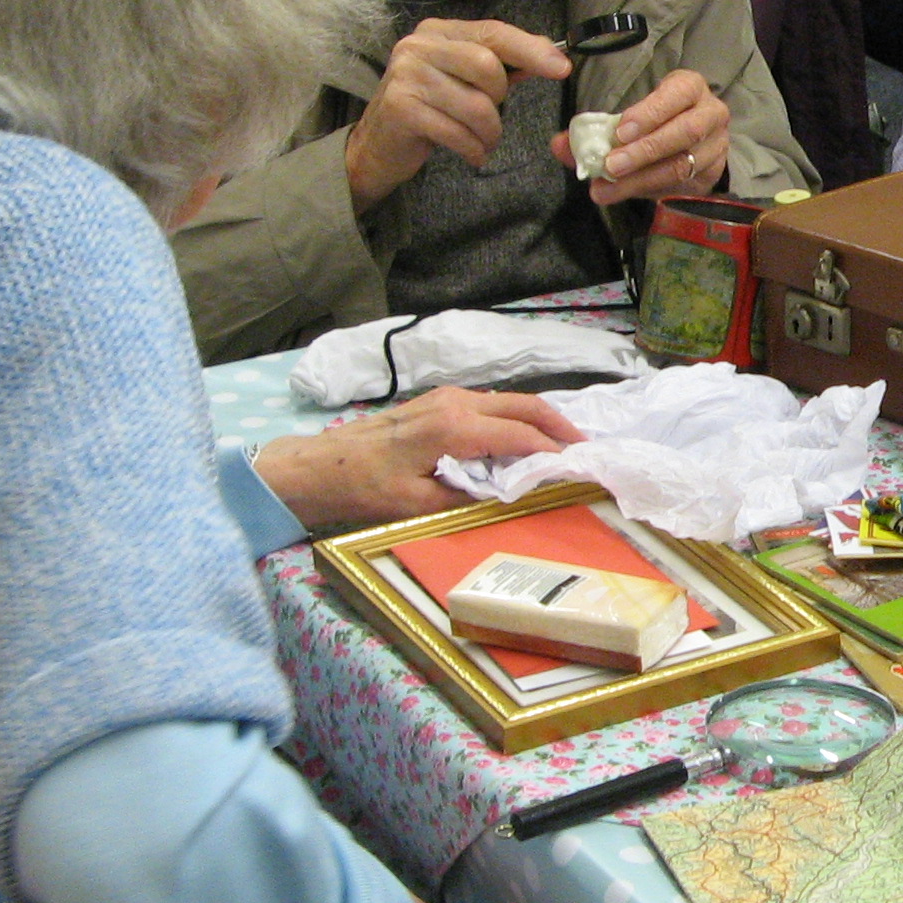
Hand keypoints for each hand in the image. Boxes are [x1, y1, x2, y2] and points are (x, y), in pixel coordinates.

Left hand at [252, 387, 585, 531]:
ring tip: (559, 443)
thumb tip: (510, 496)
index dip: (552, 450)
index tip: (577, 465)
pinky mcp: (436, 402)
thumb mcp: (418, 504)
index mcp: (453, 427)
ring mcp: (444, 398)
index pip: (520, 434)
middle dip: (557, 423)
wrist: (318, 467)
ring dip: (536, 418)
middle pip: (522, 405)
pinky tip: (520, 438)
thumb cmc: (364, 488)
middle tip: (584, 445)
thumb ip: (468, 497)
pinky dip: (513, 417)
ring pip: (507, 400)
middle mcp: (454, 403)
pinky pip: (488, 404)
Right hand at [345, 19, 571, 213]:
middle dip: (500, 99)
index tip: (562, 67)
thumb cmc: (428, 109)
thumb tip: (549, 53)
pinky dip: (474, 149)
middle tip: (489, 116)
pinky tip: (471, 152)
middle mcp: (418, 46)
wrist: (376, 145)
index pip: (493, 32)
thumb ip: (501, 64)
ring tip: (482, 140)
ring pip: (476, 105)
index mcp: (437, 32)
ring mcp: (405, 76)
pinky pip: (458, 132)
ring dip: (490, 133)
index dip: (530, 49)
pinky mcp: (400, 109)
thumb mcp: (461, 79)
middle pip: (487, 66)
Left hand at [551, 68, 728, 205]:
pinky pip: (684, 185)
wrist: (692, 144)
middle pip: (684, 131)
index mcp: (689, 87)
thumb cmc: (656, 122)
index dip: (649, 112)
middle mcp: (711, 112)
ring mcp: (717, 144)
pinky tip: (626, 193)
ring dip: (643, 177)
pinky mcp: (714, 172)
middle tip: (610, 166)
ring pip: (684, 163)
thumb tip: (560, 144)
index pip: (676, 94)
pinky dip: (651, 190)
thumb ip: (594, 131)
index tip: (619, 132)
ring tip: (609, 187)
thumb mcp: (629, 119)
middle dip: (644, 150)